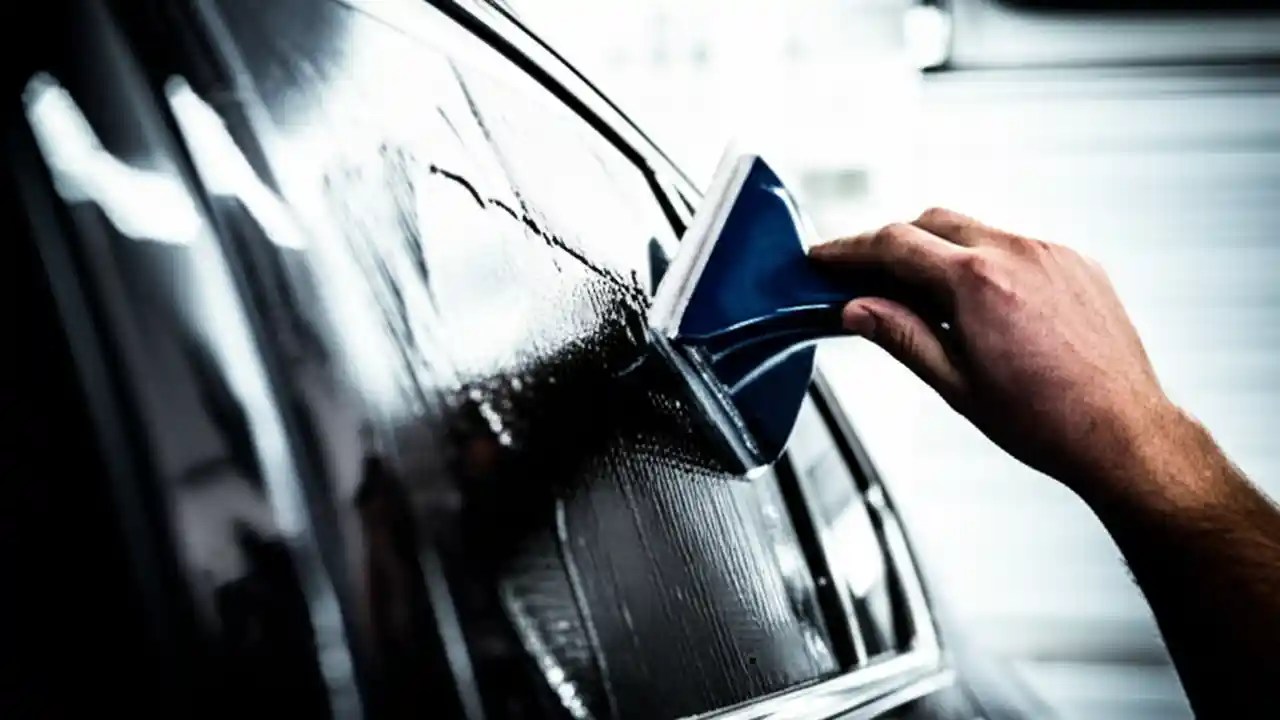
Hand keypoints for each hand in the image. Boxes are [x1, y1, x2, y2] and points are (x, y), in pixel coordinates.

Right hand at [810, 208, 1181, 498]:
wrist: (1123, 433)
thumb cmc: (1046, 421)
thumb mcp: (956, 384)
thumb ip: (902, 336)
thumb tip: (857, 310)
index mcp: (978, 282)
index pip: (895, 244)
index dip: (850, 250)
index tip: (825, 258)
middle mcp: (1017, 253)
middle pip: (932, 223)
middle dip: (892, 243)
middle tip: (864, 276)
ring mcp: (1052, 253)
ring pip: (976, 230)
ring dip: (939, 251)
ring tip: (921, 297)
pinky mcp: (1077, 263)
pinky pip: (1015, 245)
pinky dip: (983, 260)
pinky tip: (977, 303)